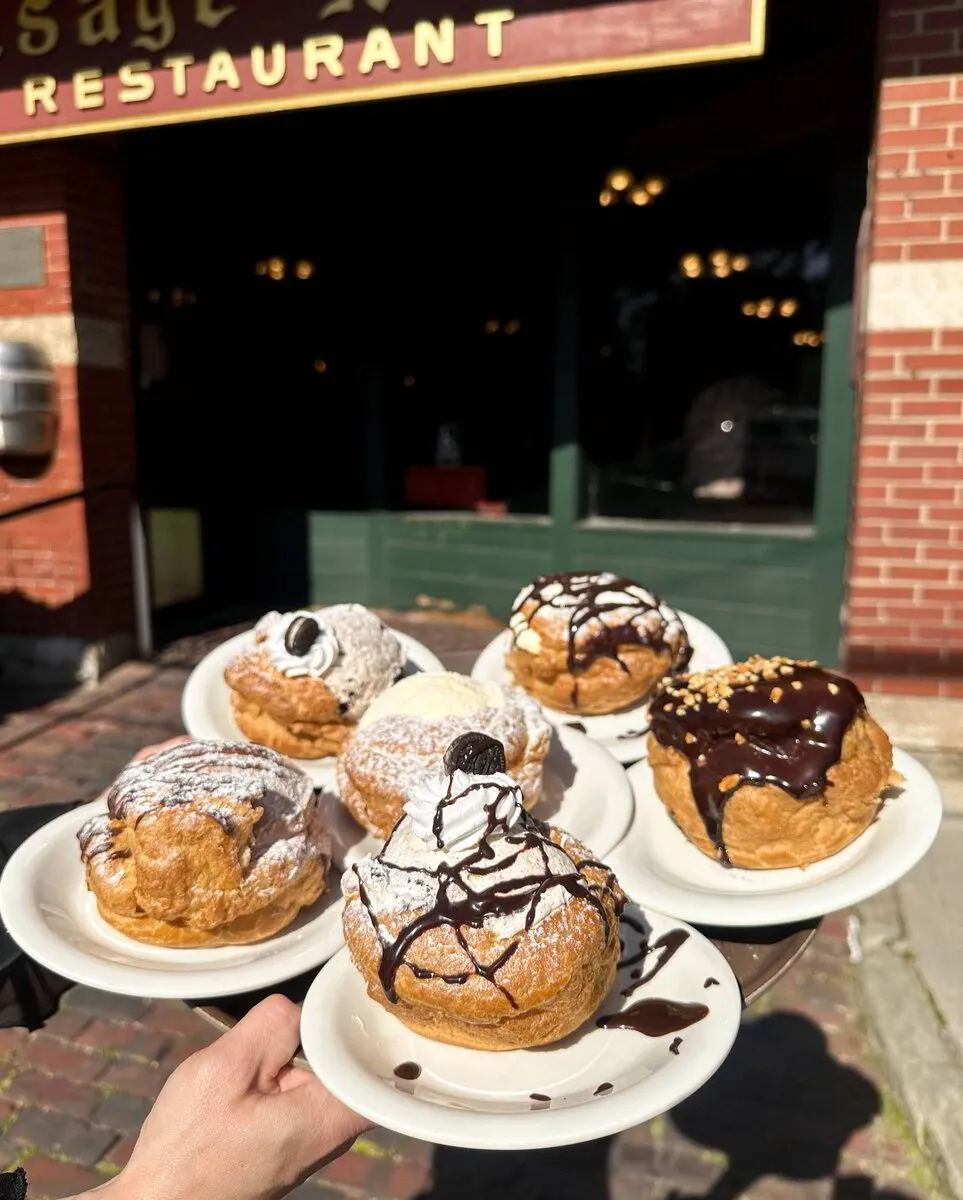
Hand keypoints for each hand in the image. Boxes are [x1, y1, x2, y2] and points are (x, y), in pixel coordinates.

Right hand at [96, 995, 368, 1199]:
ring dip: (293, 1054)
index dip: (368, 1017)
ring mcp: (315, 1138)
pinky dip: (280, 1075)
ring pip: (322, 1072)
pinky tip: (249, 1079)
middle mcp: (334, 1131)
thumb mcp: (223, 1070)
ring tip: (255, 1056)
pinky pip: (302, 1092)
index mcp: (330, 1115)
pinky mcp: (295, 1141)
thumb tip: (299, 1006)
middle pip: (348, 1057)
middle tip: (276, 1029)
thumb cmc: (188, 1149)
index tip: (347, 991)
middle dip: (316, 1032)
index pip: (381, 1057)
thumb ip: (270, 1027)